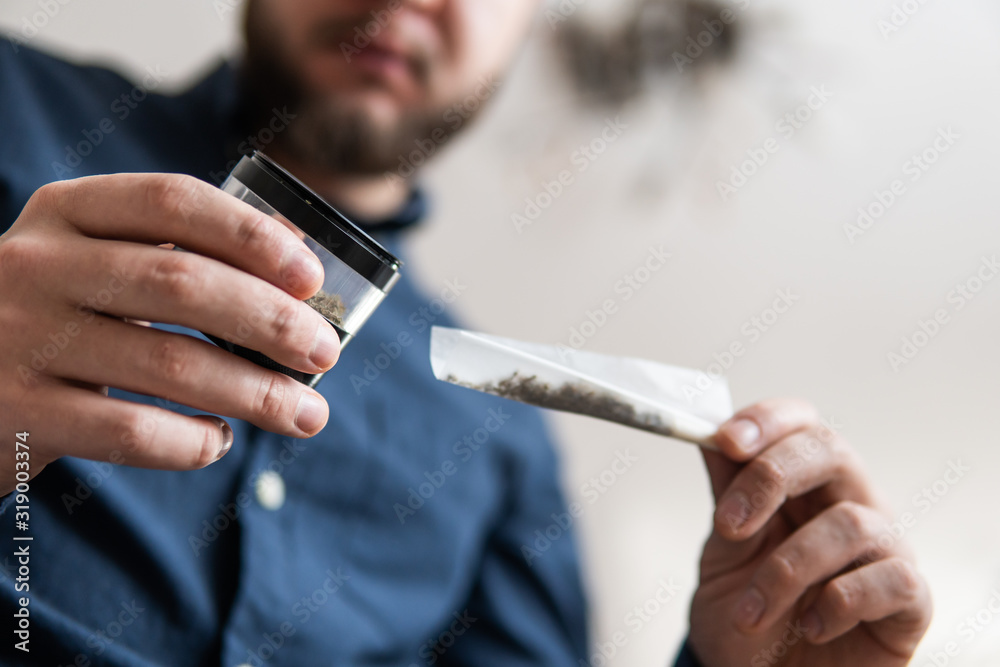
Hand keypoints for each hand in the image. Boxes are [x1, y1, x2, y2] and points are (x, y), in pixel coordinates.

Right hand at [0, 173, 340, 494]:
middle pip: (182, 285)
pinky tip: (220, 440)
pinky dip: (192, 442)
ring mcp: (20, 339)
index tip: (312, 277)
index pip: (174, 201)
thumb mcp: (96, 261)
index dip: (254, 236)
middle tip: (325, 354)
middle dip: (271, 322)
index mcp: (68, 212)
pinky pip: (130, 433)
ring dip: (256, 394)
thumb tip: (300, 259)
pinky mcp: (15, 413)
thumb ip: (179, 252)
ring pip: (168, 365)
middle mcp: (37, 265)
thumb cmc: (54, 314)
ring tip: (306, 414)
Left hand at [688, 398, 931, 666]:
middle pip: (830, 450)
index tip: (724, 440)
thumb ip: (726, 492)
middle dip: (771, 476)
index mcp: (804, 484)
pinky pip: (892, 580)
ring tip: (751, 612)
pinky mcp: (910, 602)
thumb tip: (706, 430)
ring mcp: (885, 550)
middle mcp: (850, 504)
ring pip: (851, 523)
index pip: (801, 423)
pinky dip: (841, 602)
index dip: (767, 420)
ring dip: (786, 570)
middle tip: (729, 523)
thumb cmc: (748, 616)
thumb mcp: (724, 553)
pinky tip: (811, 626)